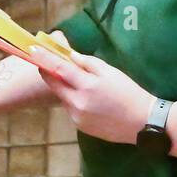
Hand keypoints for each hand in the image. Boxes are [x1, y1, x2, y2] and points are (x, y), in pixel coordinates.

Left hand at [29, 34, 154, 145]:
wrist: (143, 122)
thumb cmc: (129, 92)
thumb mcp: (111, 72)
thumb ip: (88, 63)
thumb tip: (70, 56)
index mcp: (87, 85)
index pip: (59, 69)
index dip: (44, 58)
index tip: (32, 50)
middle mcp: (78, 103)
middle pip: (54, 85)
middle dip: (48, 72)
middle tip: (43, 62)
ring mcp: (78, 117)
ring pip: (63, 97)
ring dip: (65, 88)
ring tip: (81, 83)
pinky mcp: (81, 127)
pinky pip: (71, 109)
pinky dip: (74, 101)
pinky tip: (90, 100)